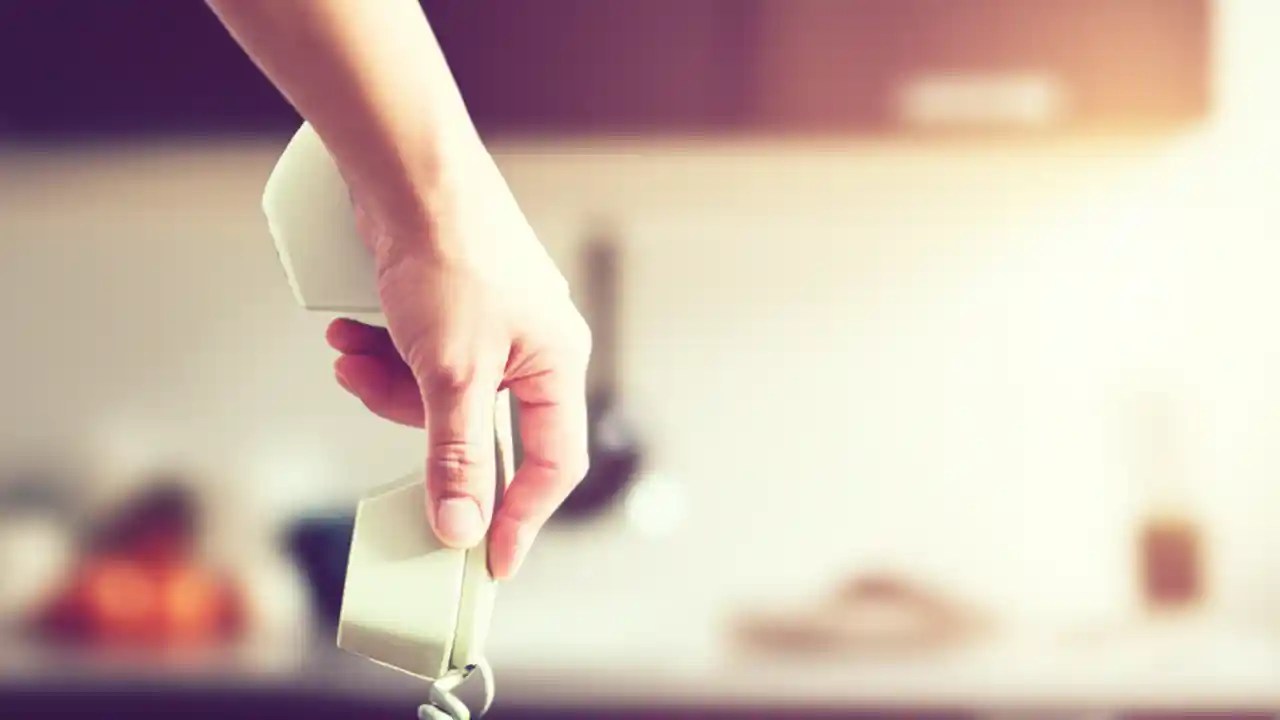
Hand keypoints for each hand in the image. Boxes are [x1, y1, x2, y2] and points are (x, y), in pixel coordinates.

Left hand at [326, 148, 590, 578]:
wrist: (409, 172)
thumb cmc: (452, 255)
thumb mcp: (451, 372)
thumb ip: (458, 456)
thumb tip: (462, 526)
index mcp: (557, 365)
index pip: (550, 464)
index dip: (521, 518)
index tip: (490, 565)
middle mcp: (532, 350)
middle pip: (480, 429)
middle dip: (418, 422)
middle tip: (377, 404)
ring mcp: (491, 329)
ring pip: (439, 395)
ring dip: (387, 383)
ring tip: (351, 355)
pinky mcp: (452, 311)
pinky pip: (420, 360)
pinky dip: (382, 355)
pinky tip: (350, 336)